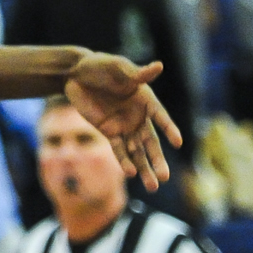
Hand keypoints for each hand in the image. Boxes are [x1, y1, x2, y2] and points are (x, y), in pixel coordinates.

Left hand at [65, 52, 182, 190]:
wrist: (75, 74)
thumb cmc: (99, 65)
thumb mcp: (117, 67)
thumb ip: (136, 73)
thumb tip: (159, 66)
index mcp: (146, 99)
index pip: (161, 117)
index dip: (169, 129)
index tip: (178, 143)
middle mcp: (139, 116)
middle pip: (151, 142)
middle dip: (158, 159)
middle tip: (165, 177)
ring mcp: (124, 126)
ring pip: (137, 151)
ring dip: (144, 168)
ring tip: (153, 187)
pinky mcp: (109, 132)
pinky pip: (118, 149)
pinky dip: (124, 161)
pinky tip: (131, 173)